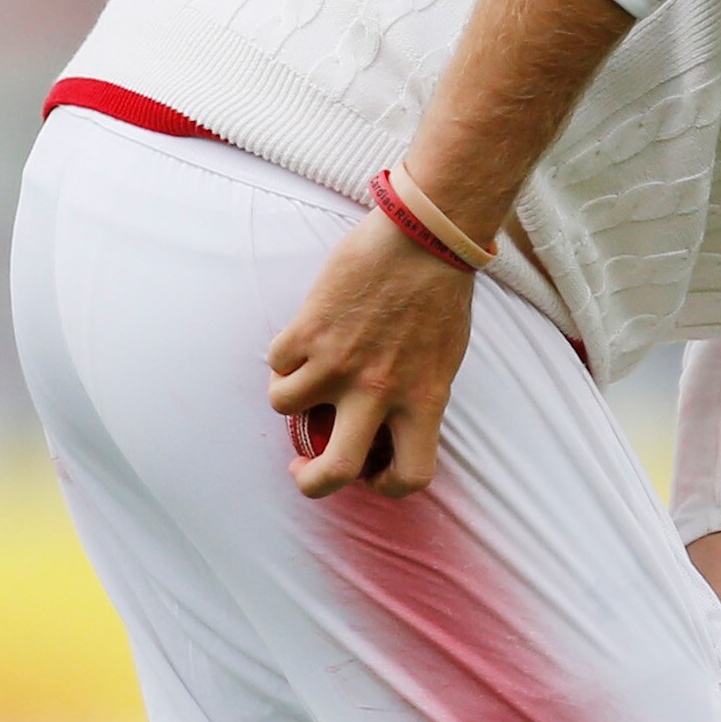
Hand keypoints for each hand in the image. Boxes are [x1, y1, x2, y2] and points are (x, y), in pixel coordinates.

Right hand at [265, 208, 475, 496]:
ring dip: (289, 397)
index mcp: (424, 400)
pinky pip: (277, 363)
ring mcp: (339, 361)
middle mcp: (379, 390)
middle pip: (335, 471)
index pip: (412, 475)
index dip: (387, 485)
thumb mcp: (443, 360)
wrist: (426, 236)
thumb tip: (381, 428)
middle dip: (311, 482)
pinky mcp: (309, 329)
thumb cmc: (441, 295)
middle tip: (304, 467)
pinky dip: (283, 357)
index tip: (372, 469)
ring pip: (285, 408)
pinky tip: (302, 341)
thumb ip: (414, 399)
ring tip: (304, 375)